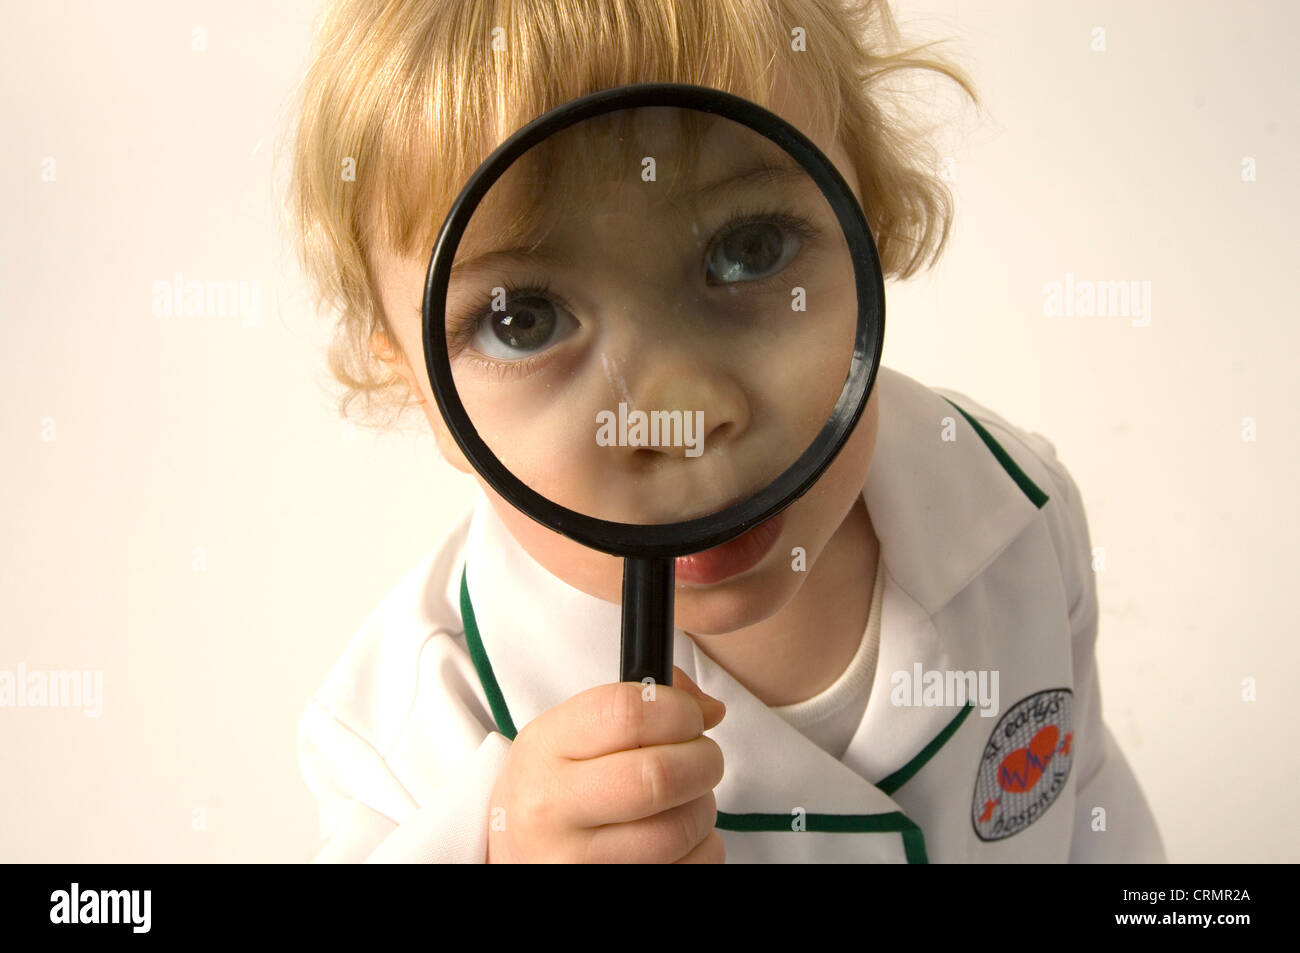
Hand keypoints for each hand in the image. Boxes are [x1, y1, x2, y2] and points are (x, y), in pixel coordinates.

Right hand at [486, 666, 725, 862]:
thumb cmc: (558, 782)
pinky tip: (677, 838)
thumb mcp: (572, 730)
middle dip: (703, 760)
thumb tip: (710, 709)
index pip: (627, 714)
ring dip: (703, 807)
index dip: (678, 710)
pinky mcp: (608, 891)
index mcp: (546, 747)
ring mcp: (578, 861)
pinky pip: (691, 867)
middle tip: (703, 757)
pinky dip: (701, 848)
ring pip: (680, 829)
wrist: (518, 848)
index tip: (693, 716)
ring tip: (685, 799)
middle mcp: (553, 807)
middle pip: (658, 776)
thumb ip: (639, 704)